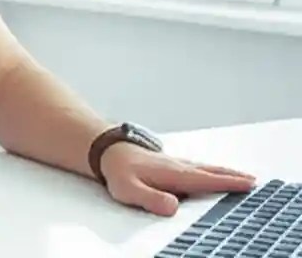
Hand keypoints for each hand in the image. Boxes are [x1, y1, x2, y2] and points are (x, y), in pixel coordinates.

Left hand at [99, 143, 256, 216]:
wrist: (105, 150)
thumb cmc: (117, 170)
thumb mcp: (130, 190)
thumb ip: (151, 199)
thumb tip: (173, 207)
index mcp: (173, 173)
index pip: (206, 179)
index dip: (228, 182)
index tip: (248, 183)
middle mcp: (177, 166)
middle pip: (210, 171)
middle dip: (232, 175)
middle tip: (253, 180)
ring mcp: (174, 163)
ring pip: (204, 167)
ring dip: (223, 171)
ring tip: (240, 176)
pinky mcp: (169, 164)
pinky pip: (196, 167)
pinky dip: (210, 170)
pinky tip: (210, 173)